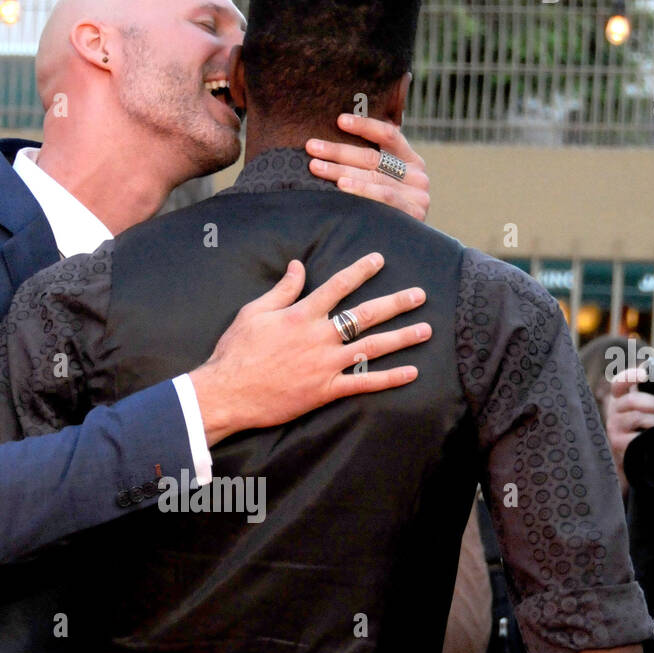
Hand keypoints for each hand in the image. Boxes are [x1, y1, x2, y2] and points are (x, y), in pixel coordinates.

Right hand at [190, 254, 429, 444]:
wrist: (228, 393)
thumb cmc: (236, 352)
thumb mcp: (254, 312)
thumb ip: (282, 289)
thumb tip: (299, 265)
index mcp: (301, 314)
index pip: (338, 285)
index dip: (360, 270)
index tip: (379, 259)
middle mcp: (319, 336)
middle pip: (366, 314)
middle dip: (396, 302)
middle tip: (420, 295)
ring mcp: (325, 364)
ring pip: (372, 347)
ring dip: (402, 337)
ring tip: (425, 329)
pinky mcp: (325, 390)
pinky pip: (364, 383)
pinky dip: (389, 378)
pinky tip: (411, 372)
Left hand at [305, 115, 429, 220]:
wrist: (410, 250)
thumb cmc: (389, 214)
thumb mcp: (387, 185)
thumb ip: (374, 166)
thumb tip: (340, 136)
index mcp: (412, 161)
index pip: (389, 135)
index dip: (364, 126)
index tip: (339, 120)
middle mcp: (418, 175)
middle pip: (373, 157)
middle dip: (338, 151)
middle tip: (312, 147)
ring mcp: (418, 195)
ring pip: (373, 176)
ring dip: (341, 170)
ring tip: (316, 166)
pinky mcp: (414, 214)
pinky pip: (383, 198)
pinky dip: (361, 190)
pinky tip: (341, 186)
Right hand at [605, 368, 653, 487]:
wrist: (646, 457)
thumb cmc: (653, 425)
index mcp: (623, 397)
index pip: (619, 383)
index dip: (629, 376)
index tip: (644, 374)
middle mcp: (615, 411)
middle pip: (630, 400)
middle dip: (652, 403)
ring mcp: (615, 428)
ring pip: (635, 417)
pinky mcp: (618, 444)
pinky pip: (634, 437)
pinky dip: (648, 435)